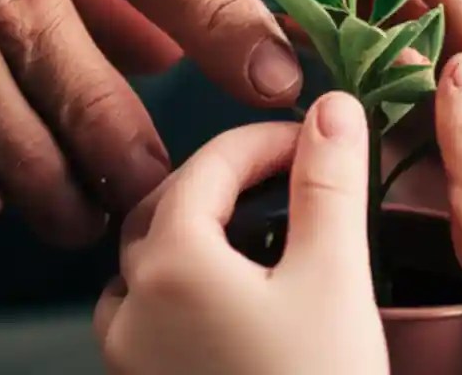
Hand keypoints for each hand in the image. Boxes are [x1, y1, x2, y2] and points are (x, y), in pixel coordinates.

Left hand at [93, 92, 386, 374]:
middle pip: (169, 203)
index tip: (318, 136)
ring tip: (267, 226)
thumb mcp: (334, 278)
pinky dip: (190, 278)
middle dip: (230, 178)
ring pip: (152, 256)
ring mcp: (127, 353)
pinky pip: (151, 307)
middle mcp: (129, 303)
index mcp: (169, 263)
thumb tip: (333, 110)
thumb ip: (329, 184)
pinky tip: (239, 293)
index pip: (210, 163)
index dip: (267, 138)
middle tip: (293, 173)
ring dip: (204, 226)